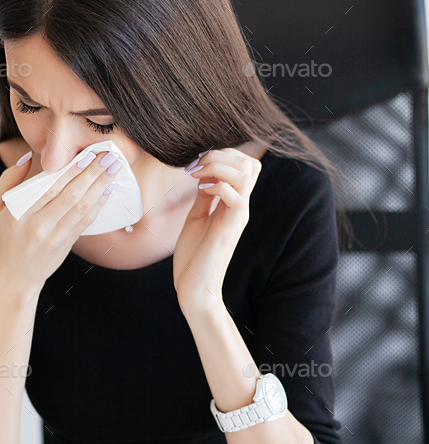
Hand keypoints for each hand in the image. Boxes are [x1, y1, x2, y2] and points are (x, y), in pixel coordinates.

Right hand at [0, 150, 113, 305]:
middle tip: (110, 156)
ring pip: (83, 208)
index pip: (49, 188)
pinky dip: (99, 204)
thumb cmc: (1, 241)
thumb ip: (8, 180)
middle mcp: (39, 227)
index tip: (87, 155)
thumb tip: (27, 157)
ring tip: (114, 168)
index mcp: (19, 215)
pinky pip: (86, 221)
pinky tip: (108, 189)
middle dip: (93, 173)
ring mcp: (56, 238)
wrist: (13, 280)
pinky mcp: (67, 244)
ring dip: (100, 186)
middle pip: (71, 195)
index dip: (71, 171)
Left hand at [173, 147, 261, 311]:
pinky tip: (202, 193)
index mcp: (232, 205)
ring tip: (198, 176)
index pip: (244, 165)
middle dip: (222, 155)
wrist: (193, 288)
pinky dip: (217, 186)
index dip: (222, 155)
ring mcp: (236, 217)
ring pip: (245, 174)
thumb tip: (204, 177)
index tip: (195, 165)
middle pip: (250, 164)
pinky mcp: (229, 229)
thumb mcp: (196, 219)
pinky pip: (236, 196)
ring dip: (219, 167)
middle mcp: (240, 208)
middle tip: (196, 167)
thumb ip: (204, 198)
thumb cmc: (193, 258)